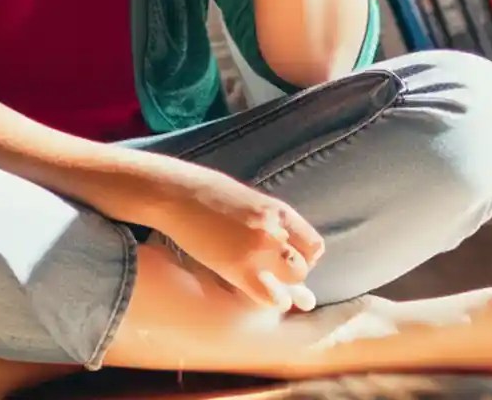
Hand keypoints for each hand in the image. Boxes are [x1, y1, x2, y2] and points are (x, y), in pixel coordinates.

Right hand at [156, 169, 324, 310]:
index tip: (287, 259)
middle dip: (293, 274)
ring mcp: (258, 250)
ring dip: (282, 287)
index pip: (315, 245)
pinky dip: (267, 298)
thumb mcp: (250, 202)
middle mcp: (275, 231)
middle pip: (305, 266)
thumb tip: (284, 245)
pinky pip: (269, 296)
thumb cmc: (209, 194)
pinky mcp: (238, 268)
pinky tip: (253, 290)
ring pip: (293, 281)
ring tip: (264, 283)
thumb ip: (271, 224)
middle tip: (273, 273)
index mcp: (280, 212)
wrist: (177, 193)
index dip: (304, 257)